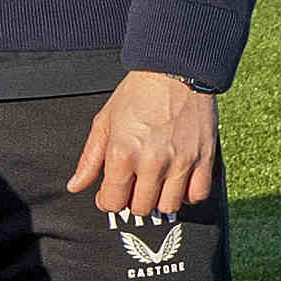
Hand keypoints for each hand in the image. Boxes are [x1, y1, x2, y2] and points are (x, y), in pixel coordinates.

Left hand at [70, 71, 220, 220]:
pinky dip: (187, 194)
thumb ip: (90, 159)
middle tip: (132, 187)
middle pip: (141, 208)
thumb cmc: (137, 94)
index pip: (113, 201)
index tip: (110, 195)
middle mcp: (152, 161)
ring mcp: (181, 162)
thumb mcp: (104, 122)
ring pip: (169, 206)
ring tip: (154, 185)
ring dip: (159, 201)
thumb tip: (76, 185)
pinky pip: (198, 194)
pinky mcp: (204, 158)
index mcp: (123, 153)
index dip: (108, 201)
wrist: (174, 72)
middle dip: (132, 202)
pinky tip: (177, 182)